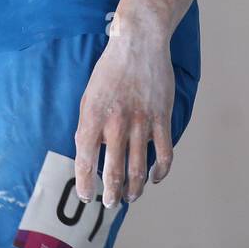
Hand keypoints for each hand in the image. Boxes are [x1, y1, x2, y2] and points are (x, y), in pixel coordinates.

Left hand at [74, 18, 175, 207]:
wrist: (138, 43)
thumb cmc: (110, 69)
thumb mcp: (89, 93)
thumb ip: (88, 122)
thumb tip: (86, 148)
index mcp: (93, 115)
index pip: (85, 158)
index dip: (85, 182)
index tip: (87, 196)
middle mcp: (116, 122)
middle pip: (113, 170)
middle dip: (111, 193)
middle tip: (111, 204)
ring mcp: (141, 122)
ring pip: (138, 168)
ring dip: (134, 187)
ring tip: (130, 196)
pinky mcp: (162, 118)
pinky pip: (164, 154)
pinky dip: (160, 171)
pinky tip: (154, 178)